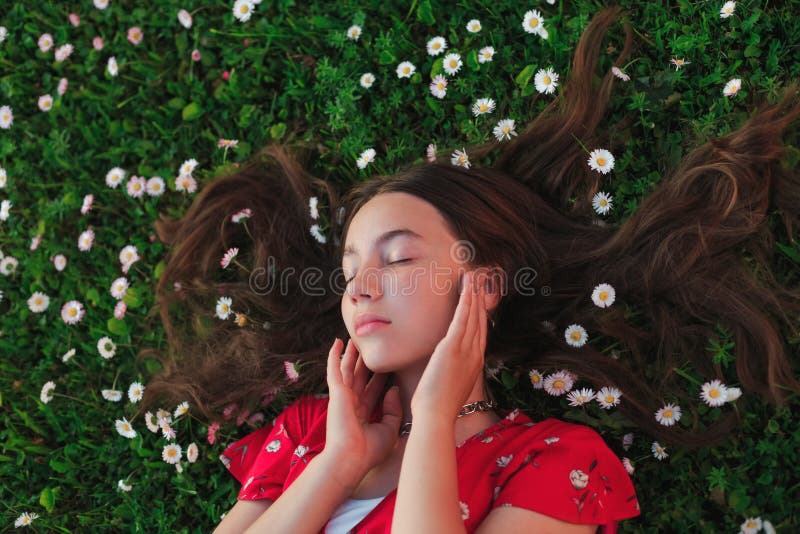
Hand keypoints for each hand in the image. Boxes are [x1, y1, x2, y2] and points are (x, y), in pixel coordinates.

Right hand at [322, 337, 402, 486]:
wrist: (351, 459)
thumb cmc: (369, 451)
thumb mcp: (389, 429)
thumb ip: (393, 410)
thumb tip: (393, 389)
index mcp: (364, 414)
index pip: (373, 391)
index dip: (381, 378)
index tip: (389, 367)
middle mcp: (353, 404)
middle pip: (360, 377)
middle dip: (364, 363)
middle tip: (369, 348)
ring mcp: (343, 397)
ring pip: (348, 370)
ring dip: (350, 355)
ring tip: (354, 341)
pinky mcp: (336, 392)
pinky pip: (335, 370)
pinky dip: (335, 356)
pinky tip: (337, 343)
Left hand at [410, 270, 487, 421]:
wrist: (436, 416)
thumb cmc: (438, 406)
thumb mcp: (450, 385)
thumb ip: (452, 371)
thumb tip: (446, 364)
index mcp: (474, 364)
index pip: (480, 333)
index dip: (480, 313)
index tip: (479, 298)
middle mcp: (474, 355)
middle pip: (480, 321)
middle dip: (480, 299)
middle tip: (481, 279)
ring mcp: (465, 351)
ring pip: (473, 316)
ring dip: (474, 294)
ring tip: (474, 276)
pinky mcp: (453, 348)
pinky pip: (462, 320)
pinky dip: (466, 303)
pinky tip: (467, 289)